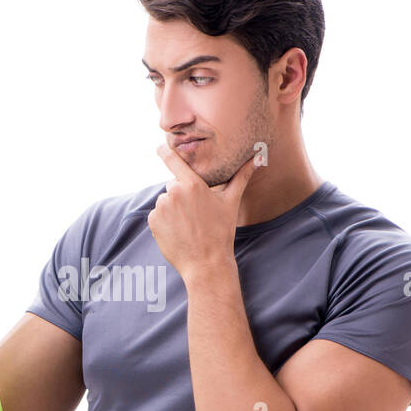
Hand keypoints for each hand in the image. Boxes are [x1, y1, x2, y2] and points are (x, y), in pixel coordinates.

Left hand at [147, 143, 257, 283]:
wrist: (206, 263)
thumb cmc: (221, 232)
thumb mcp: (231, 202)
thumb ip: (241, 177)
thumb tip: (257, 157)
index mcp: (192, 184)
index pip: (173, 159)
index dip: (165, 151)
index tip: (160, 147)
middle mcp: (174, 192)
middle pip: (173, 186)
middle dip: (182, 195)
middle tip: (196, 214)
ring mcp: (162, 207)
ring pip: (165, 201)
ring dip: (173, 209)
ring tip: (188, 225)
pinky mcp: (153, 221)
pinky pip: (158, 215)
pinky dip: (165, 221)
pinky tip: (179, 232)